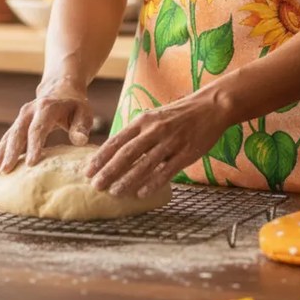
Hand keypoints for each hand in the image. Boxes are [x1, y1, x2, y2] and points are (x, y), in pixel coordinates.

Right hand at [0, 79, 93, 173]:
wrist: (61, 89)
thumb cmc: (75, 106)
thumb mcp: (83, 112)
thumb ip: (81, 126)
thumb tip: (80, 140)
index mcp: (47, 108)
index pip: (39, 128)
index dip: (34, 145)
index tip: (31, 163)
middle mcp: (30, 111)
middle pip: (18, 132)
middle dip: (11, 152)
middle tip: (5, 171)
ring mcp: (21, 117)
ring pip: (8, 136)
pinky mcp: (17, 125)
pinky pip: (6, 139)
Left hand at [84, 93, 228, 197]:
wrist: (211, 106)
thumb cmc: (179, 115)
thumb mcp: (154, 117)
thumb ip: (137, 133)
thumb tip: (115, 153)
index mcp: (144, 120)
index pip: (117, 140)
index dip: (101, 157)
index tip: (88, 171)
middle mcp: (155, 130)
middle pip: (127, 153)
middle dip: (109, 171)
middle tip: (95, 185)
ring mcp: (171, 142)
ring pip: (145, 164)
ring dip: (128, 179)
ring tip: (114, 192)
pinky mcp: (186, 152)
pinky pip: (167, 170)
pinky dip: (153, 182)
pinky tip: (142, 193)